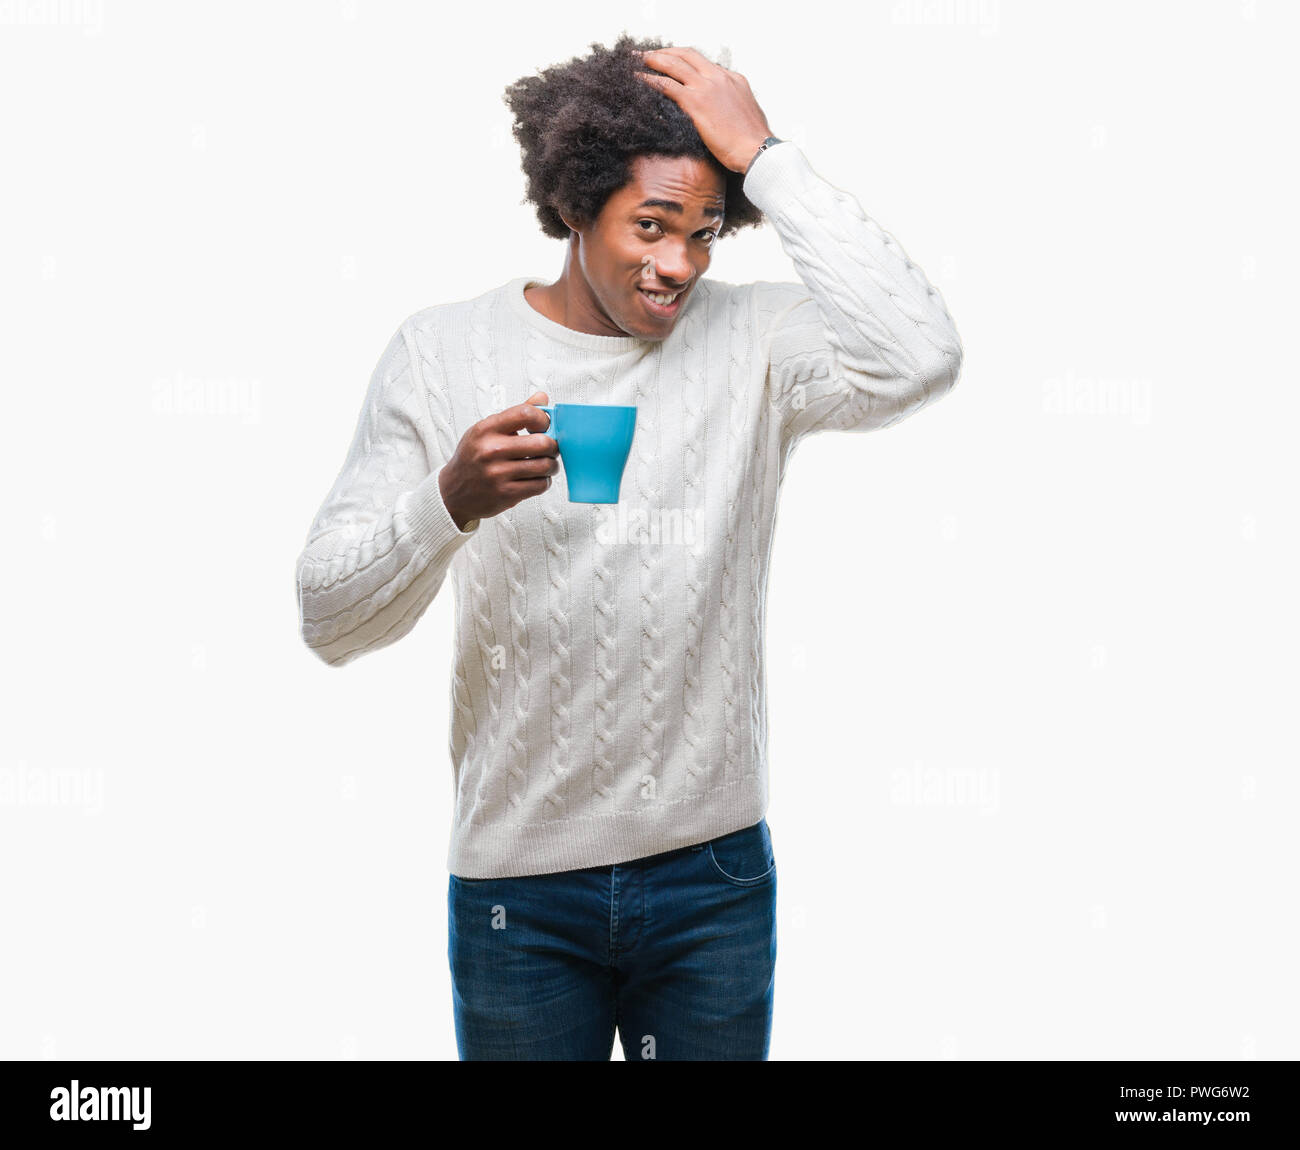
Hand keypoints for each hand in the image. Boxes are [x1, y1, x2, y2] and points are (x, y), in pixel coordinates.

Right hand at [438, 391, 557, 528]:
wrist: (452, 492)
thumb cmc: (472, 458)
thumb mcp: (486, 431)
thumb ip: (515, 416)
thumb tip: (541, 398)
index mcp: (486, 429)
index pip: (525, 413)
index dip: (543, 419)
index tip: (544, 426)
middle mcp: (491, 450)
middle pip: (542, 442)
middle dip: (553, 446)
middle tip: (549, 448)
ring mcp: (498, 474)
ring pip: (545, 466)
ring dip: (551, 465)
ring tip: (545, 464)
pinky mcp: (506, 494)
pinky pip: (540, 485)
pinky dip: (544, 482)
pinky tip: (536, 478)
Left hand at [633, 46, 773, 173]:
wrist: (758, 150)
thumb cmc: (753, 142)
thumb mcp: (746, 116)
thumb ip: (732, 107)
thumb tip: (724, 115)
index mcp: (733, 79)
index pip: (704, 63)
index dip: (686, 61)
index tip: (674, 63)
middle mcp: (719, 77)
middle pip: (687, 54)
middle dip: (667, 52)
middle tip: (650, 55)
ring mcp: (706, 87)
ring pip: (674, 64)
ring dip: (653, 59)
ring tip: (637, 60)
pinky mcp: (696, 102)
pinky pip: (666, 85)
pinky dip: (649, 79)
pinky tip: (637, 79)